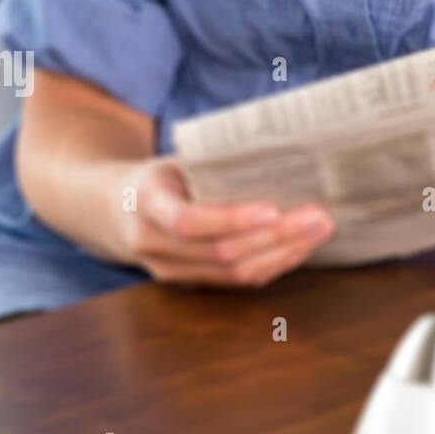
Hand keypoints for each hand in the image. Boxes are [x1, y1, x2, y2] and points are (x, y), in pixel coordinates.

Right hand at [111, 156, 335, 287]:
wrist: (115, 209)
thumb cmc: (160, 175)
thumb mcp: (175, 158)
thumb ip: (214, 161)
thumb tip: (283, 150)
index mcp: (145, 203)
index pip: (187, 221)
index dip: (230, 219)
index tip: (272, 208)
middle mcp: (153, 244)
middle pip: (221, 252)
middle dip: (276, 236)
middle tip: (318, 216)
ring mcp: (170, 271)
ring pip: (233, 273)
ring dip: (283, 253)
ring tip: (319, 230)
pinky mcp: (191, 283)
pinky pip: (236, 280)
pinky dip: (274, 264)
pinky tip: (301, 245)